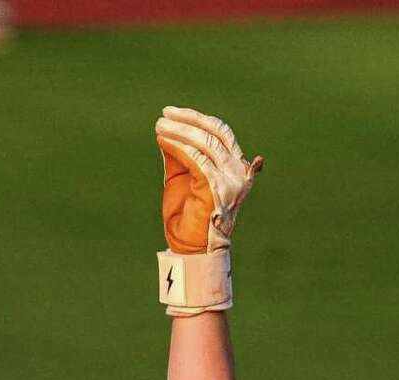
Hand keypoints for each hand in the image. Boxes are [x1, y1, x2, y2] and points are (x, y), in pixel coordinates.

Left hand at [156, 106, 261, 255]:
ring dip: (180, 131)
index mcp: (237, 167)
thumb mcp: (183, 177)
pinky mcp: (217, 189)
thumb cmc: (187, 215)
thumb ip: (180, 155)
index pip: (221, 133)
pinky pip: (197, 159)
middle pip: (215, 133)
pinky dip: (179, 147)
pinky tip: (163, 140)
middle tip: (164, 115)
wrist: (191, 249)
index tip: (173, 112)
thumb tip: (167, 131)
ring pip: (205, 144)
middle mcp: (239, 172)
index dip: (197, 119)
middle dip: (187, 121)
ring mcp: (230, 181)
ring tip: (159, 126)